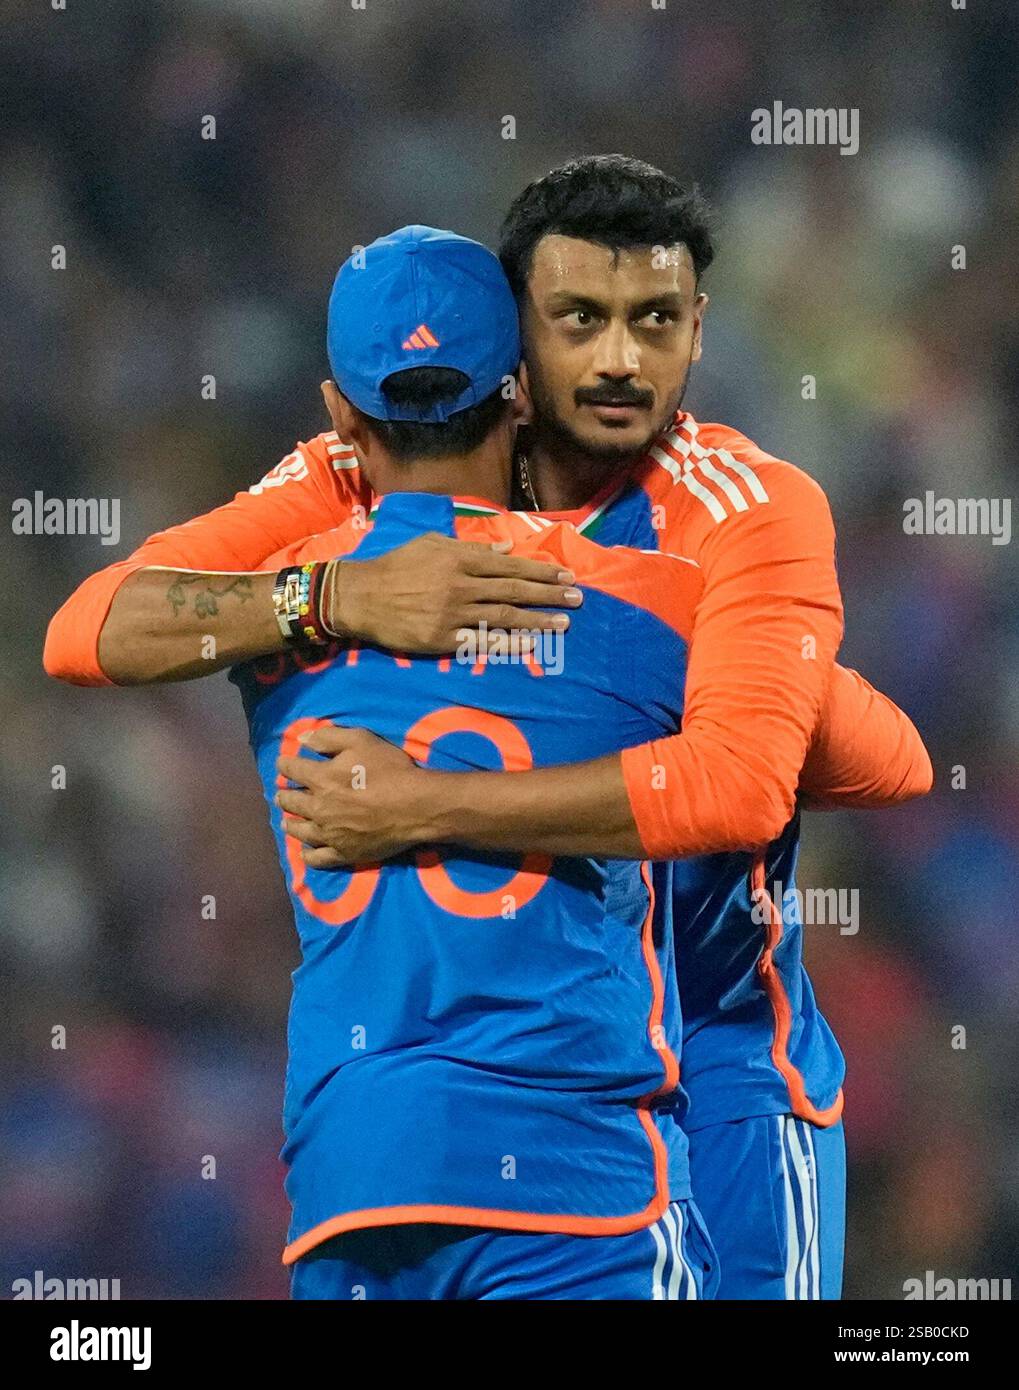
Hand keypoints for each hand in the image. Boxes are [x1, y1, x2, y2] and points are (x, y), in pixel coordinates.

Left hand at [276, 725, 428, 866]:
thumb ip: (328, 738)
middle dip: (284, 796)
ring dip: (290, 824)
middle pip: (292, 802)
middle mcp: (318, 808)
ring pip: (300, 831)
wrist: (415, 806)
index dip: (285, 765)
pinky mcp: (344, 853)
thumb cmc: (390, 770)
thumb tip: (301, 740)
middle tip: (281, 795)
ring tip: (287, 822)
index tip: (284, 764)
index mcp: (320, 779)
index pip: (292, 770)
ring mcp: (329, 834)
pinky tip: (306, 851)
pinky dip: (308, 854)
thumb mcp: (361, 740)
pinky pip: (318, 858)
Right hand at [322, 532, 581, 654]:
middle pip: (514, 590)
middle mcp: (461, 584)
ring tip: (563, 623)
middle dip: (549, 594)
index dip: (541, 571)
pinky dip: (506, 643)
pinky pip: (481, 641)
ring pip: (504, 616)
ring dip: (537, 620)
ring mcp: (453, 613)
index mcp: (460, 559)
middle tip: (577, 599)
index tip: (567, 576)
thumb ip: (469, 546)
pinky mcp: (443, 638)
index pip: (510, 566)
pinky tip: (528, 644)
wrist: (361, 595)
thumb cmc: (396, 565)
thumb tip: (503, 549)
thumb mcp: (432, 544)